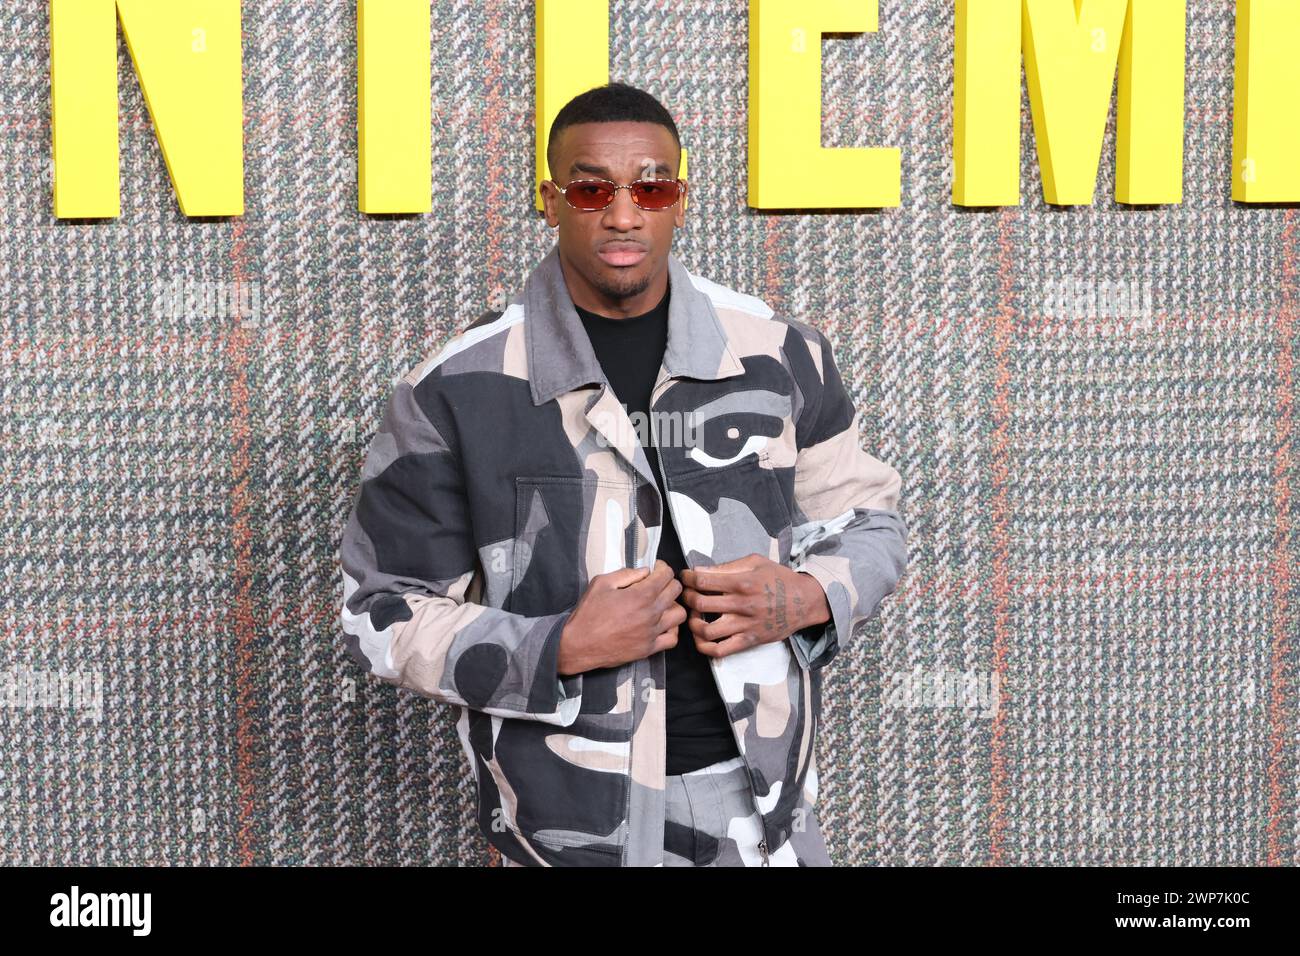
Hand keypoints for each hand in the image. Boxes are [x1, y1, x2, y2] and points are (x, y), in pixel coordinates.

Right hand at [557, 560, 684, 674]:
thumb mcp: (601, 583)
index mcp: (641, 595)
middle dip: (668, 582)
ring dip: (673, 605)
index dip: (662, 567)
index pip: (666, 575)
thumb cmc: (588, 614)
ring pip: (680, 614)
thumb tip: (645, 571)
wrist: (578, 645)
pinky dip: (671, 629)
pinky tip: (661, 624)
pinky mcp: (649, 648)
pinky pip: (673, 638)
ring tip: (661, 604)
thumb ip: (626, 574)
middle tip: (657, 583)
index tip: (656, 568)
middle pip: (676, 591)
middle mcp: (651, 613)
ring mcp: (652, 632)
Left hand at [679, 554, 830, 659]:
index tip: (684, 577)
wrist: (804, 601)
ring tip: (694, 616)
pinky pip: (721, 651)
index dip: (687, 578)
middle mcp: (742, 604)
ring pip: (706, 631)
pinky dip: (704, 647)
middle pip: (700, 603)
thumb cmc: (779, 578)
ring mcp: (745, 625)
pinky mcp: (749, 641)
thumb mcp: (755, 562)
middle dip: (687, 597)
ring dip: (693, 623)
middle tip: (687, 595)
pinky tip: (701, 637)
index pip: (702, 580)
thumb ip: (727, 566)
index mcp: (742, 582)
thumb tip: (700, 570)